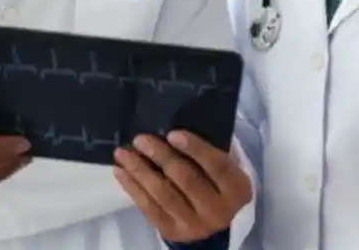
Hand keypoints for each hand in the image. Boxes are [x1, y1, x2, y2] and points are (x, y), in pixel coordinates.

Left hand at [113, 131, 251, 242]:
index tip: (172, 133)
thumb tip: (168, 127)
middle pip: (187, 180)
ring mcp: (195, 225)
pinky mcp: (173, 232)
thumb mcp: (221, 166)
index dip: (195, 148)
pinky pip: (149, 208)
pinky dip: (133, 188)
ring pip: (164, 195)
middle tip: (140, 139)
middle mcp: (218, 211)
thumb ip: (205, 152)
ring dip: (140, 171)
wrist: (210, 219)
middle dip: (161, 157)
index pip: (217, 165)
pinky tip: (121, 171)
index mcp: (237, 189)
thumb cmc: (214, 180)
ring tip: (123, 153)